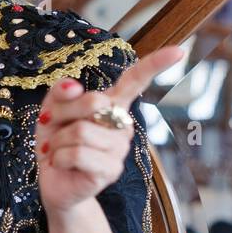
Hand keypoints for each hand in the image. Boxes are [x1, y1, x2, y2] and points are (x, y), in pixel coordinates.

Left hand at [34, 44, 184, 214]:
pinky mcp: (111, 170)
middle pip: (93, 102)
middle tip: (52, 127)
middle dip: (61, 113)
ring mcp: (120, 148)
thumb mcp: (52, 109)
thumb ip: (60, 92)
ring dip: (57, 140)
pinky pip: (77, 154)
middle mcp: (122, 124)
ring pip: (81, 131)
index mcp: (113, 104)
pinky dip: (58, 158)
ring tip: (57, 150)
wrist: (53, 181)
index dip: (156, 64)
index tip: (179, 51)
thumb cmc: (56, 141)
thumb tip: (74, 86)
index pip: (136, 80)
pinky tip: (60, 164)